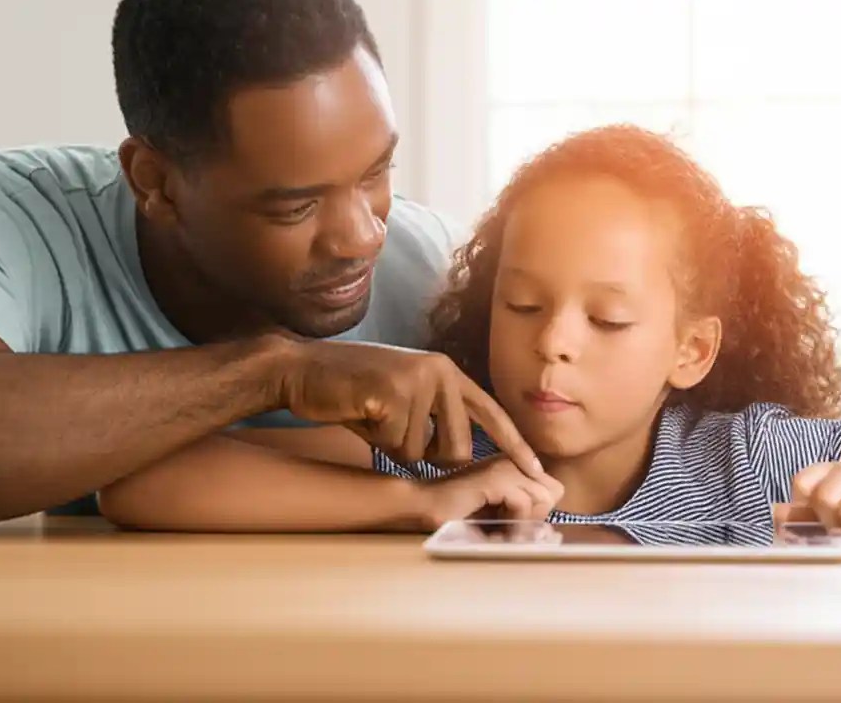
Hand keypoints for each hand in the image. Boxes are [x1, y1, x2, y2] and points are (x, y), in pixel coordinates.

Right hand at [277, 339, 540, 475]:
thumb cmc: (353, 393)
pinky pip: (395, 445)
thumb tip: (458, 460)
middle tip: (392, 433)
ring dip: (395, 448)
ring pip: (422, 453)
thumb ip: (434, 419)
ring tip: (373, 419)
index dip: (514, 445)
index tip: (537, 471)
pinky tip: (359, 414)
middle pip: (457, 450)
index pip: (491, 413)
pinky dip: (374, 441)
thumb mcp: (404, 400)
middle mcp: (441, 371)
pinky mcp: (394, 392)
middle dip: (427, 459)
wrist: (303, 370)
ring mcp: (419, 379)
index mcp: (448, 371)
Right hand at [415, 457, 564, 530]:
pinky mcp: (494, 476)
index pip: (555, 488)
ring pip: (542, 497)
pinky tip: (491, 525)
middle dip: (534, 517)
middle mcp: (514, 458)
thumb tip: (550, 532)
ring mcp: (504, 465)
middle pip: (554, 491)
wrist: (422, 505)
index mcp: (516, 463)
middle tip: (505, 526)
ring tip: (497, 527)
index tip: (512, 522)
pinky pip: (523, 503)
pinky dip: (511, 522)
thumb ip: (527, 515)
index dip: (539, 512)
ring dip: (522, 522)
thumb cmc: (458, 515)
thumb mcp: (501, 516)